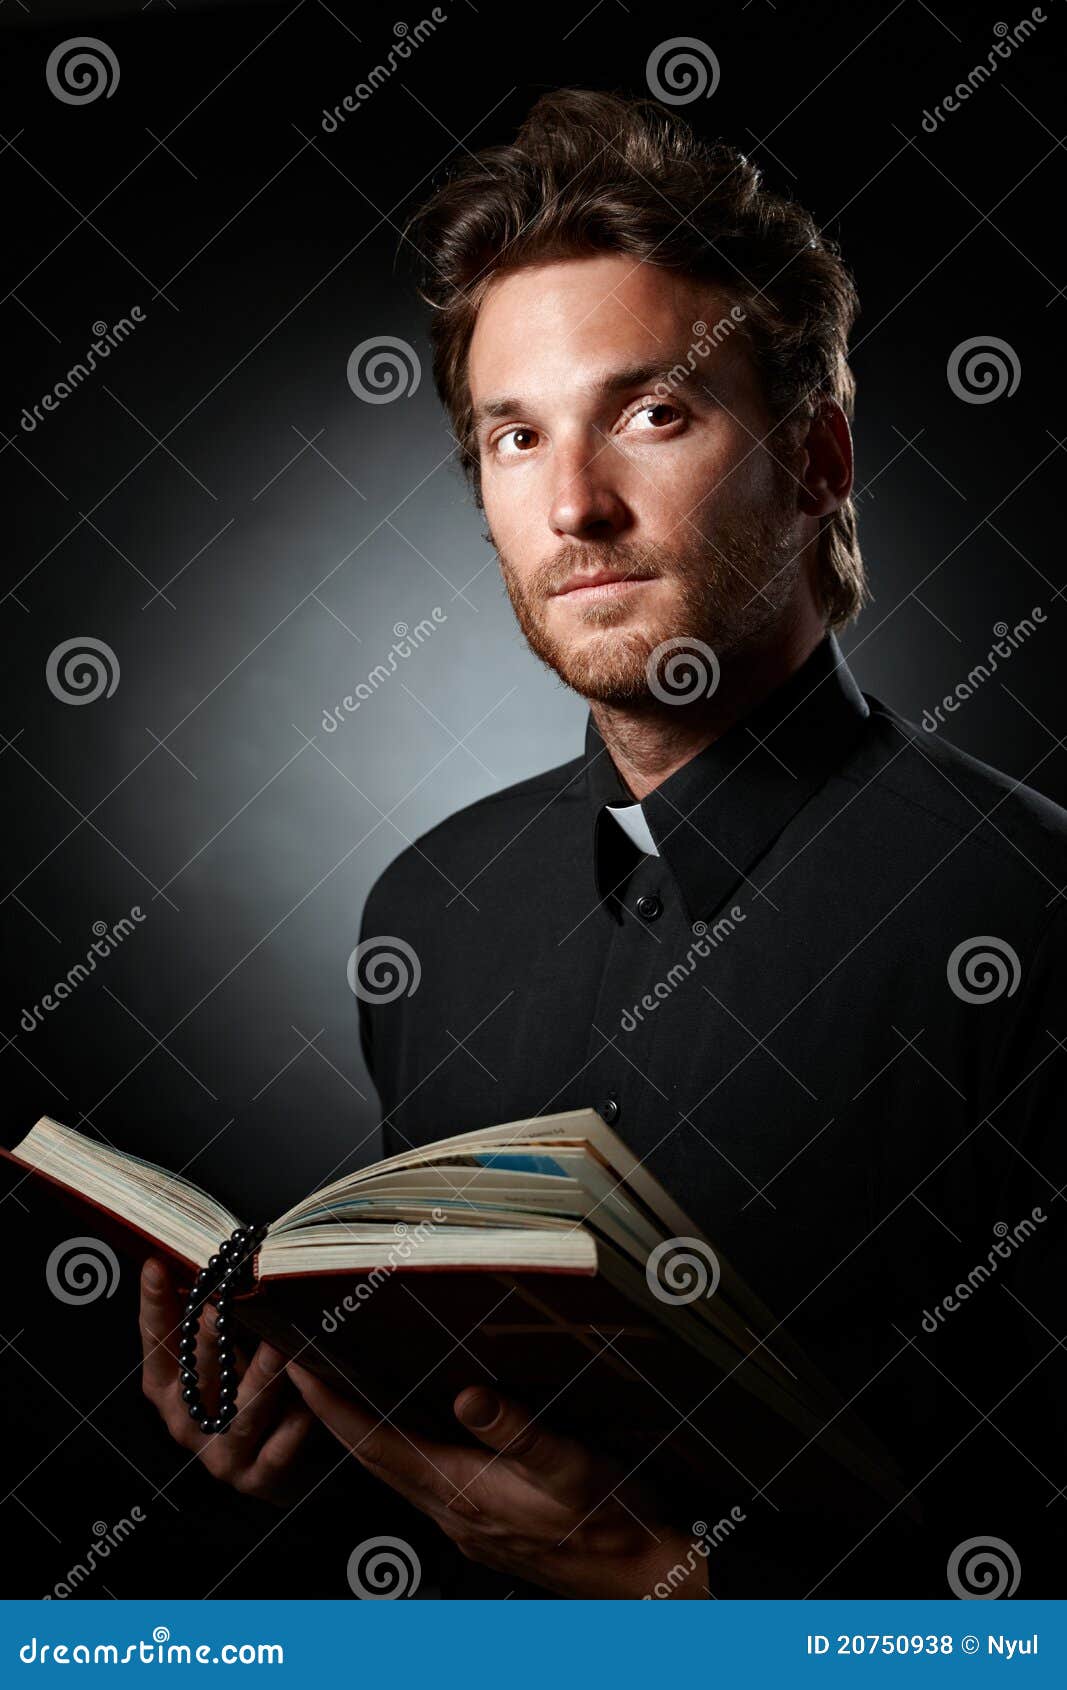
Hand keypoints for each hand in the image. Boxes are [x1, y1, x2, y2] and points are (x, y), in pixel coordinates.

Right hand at [139, 1257, 317, 1505]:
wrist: (283, 1467)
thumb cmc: (249, 1395)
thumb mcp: (224, 1356)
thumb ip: (212, 1319)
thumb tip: (213, 1256)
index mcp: (168, 1391)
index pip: (156, 1343)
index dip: (155, 1305)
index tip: (157, 1265)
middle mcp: (186, 1425)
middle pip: (196, 1377)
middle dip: (209, 1339)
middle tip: (221, 1303)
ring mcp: (220, 1456)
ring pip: (242, 1413)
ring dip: (261, 1377)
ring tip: (279, 1345)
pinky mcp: (259, 1479)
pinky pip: (279, 1448)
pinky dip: (296, 1424)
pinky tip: (310, 1400)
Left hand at [285, 1365, 708, 1597]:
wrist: (645, 1576)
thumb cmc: (613, 1520)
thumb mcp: (571, 1467)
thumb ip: (518, 1431)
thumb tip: (468, 1395)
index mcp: (461, 1492)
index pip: (374, 1443)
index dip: (331, 1405)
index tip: (297, 1365)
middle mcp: (451, 1510)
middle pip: (372, 1456)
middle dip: (334, 1410)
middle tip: (305, 1361)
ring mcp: (465, 1521)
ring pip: (395, 1468)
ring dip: (364, 1427)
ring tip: (343, 1382)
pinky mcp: (484, 1522)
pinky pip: (422, 1477)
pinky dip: (400, 1443)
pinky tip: (411, 1422)